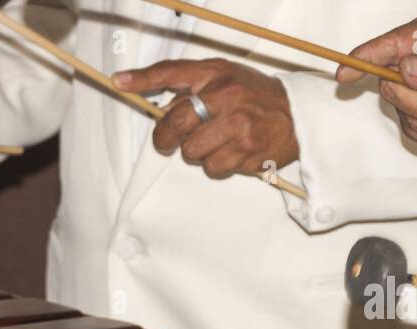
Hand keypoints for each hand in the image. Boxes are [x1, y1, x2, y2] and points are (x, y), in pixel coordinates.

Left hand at [114, 59, 298, 177]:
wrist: (298, 116)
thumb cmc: (254, 96)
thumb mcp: (226, 77)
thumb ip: (192, 86)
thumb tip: (158, 105)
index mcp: (216, 74)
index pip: (172, 72)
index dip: (142, 78)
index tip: (118, 82)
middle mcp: (226, 96)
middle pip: (175, 124)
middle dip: (166, 138)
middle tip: (171, 141)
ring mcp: (238, 126)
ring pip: (191, 152)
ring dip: (197, 153)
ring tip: (216, 142)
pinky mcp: (246, 152)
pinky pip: (212, 168)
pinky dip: (217, 165)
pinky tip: (232, 152)